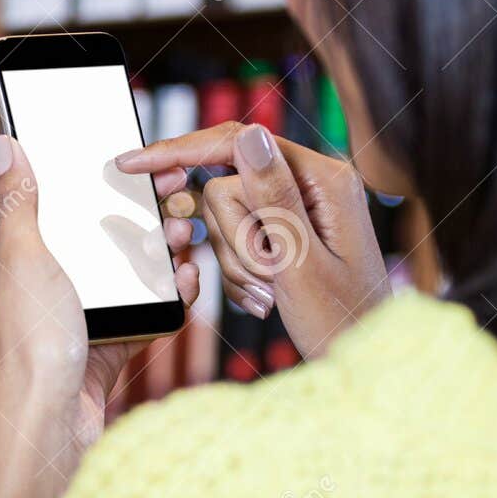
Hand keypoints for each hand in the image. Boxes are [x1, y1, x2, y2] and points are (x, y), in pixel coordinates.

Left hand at [0, 135, 196, 497]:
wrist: (50, 424)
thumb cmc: (28, 342)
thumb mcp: (21, 256)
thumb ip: (18, 200)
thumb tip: (2, 143)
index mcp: (24, 254)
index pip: (62, 197)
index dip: (99, 173)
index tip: (139, 155)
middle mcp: (52, 282)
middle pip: (106, 232)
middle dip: (145, 210)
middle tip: (179, 192)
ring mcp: (84, 316)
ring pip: (133, 270)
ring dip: (163, 250)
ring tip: (186, 236)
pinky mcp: (110, 347)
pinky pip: (147, 313)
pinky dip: (171, 297)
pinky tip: (189, 281)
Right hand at [116, 121, 390, 360]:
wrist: (365, 362)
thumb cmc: (343, 322)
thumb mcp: (300, 263)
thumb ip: (273, 197)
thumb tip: (247, 135)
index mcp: (324, 179)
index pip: (237, 143)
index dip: (180, 152)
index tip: (131, 164)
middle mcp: (314, 183)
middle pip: (228, 187)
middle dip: (232, 239)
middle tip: (267, 278)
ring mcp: (302, 208)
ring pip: (228, 217)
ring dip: (239, 262)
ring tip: (271, 293)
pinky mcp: (291, 231)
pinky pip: (241, 240)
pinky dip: (244, 272)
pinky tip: (268, 298)